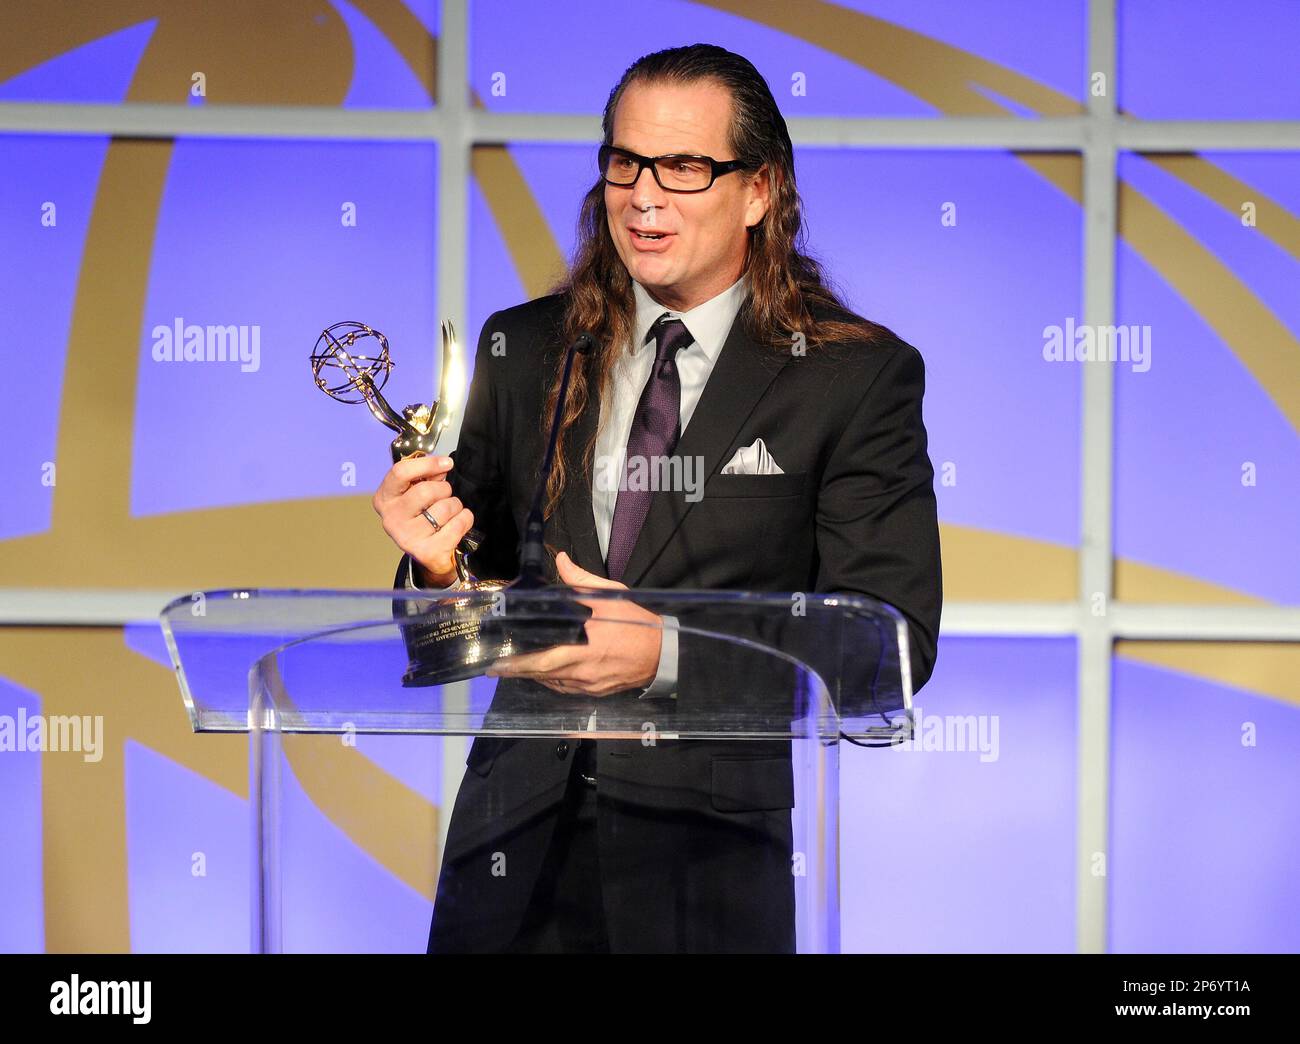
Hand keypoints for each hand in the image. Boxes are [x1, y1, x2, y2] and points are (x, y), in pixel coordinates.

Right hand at [372, 455, 474, 587]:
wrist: (427, 552)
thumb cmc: (421, 516)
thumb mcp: (415, 492)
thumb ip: (427, 476)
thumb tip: (443, 466)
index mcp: (384, 499)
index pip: (400, 472)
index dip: (427, 464)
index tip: (447, 463)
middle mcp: (391, 519)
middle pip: (426, 490)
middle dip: (444, 490)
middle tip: (445, 496)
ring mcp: (407, 538)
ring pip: (445, 508)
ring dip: (456, 506)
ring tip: (450, 512)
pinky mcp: (427, 552)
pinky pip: (458, 525)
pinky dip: (465, 519)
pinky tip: (457, 523)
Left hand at [486, 551, 663, 695]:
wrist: (663, 653)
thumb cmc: (637, 623)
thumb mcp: (612, 596)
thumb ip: (582, 580)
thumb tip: (560, 560)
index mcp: (586, 645)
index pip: (543, 660)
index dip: (518, 664)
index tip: (497, 664)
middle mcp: (584, 670)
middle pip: (542, 675)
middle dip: (518, 672)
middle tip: (496, 669)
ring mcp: (589, 684)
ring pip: (553, 683)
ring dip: (534, 676)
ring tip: (517, 667)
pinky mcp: (596, 692)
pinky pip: (567, 689)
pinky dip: (553, 682)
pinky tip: (545, 673)